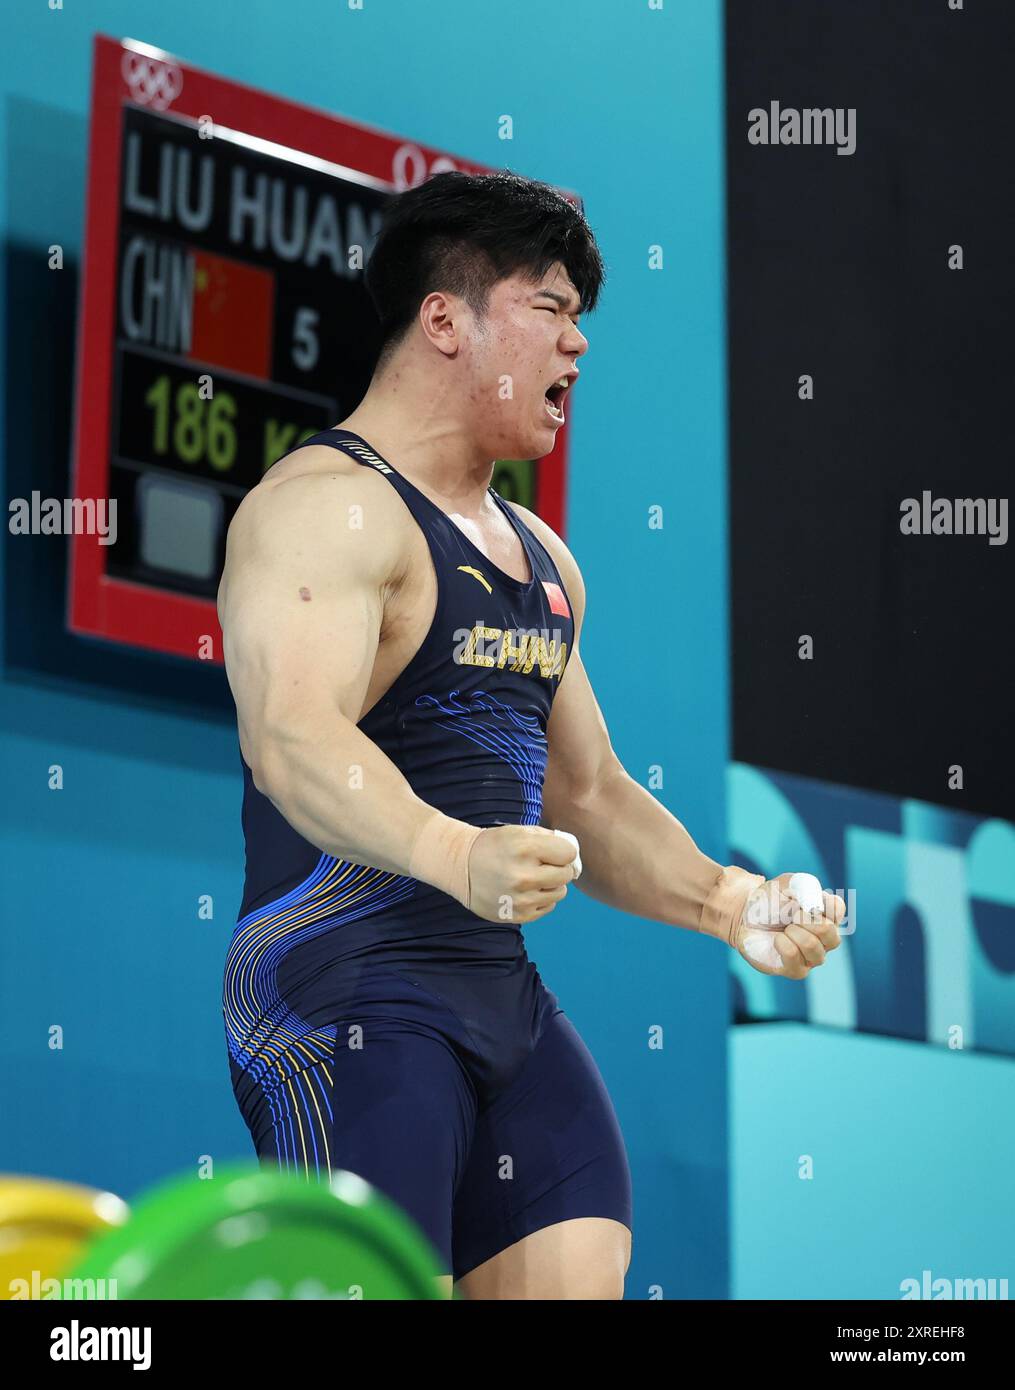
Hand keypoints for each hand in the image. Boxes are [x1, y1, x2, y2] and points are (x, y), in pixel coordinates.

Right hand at [466, 824, 580, 923]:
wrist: (462, 867)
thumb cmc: (494, 846)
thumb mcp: (519, 831)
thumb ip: (549, 838)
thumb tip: (573, 853)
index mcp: (525, 848)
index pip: (569, 853)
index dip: (563, 851)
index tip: (553, 852)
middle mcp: (524, 876)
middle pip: (567, 874)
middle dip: (559, 868)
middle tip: (544, 865)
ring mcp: (522, 899)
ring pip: (560, 892)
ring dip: (551, 885)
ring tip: (533, 878)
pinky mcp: (519, 915)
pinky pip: (548, 907)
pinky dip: (542, 898)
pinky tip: (526, 891)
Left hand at [734, 872, 844, 978]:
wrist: (745, 919)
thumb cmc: (768, 902)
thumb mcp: (783, 885)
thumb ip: (802, 887)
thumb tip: (814, 905)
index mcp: (826, 914)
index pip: (837, 908)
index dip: (819, 902)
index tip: (801, 899)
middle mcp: (825, 938)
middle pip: (830, 932)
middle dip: (806, 920)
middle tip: (791, 916)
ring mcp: (812, 956)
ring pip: (813, 947)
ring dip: (793, 932)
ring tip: (785, 929)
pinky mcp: (797, 970)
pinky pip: (794, 957)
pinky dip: (782, 944)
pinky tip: (777, 939)